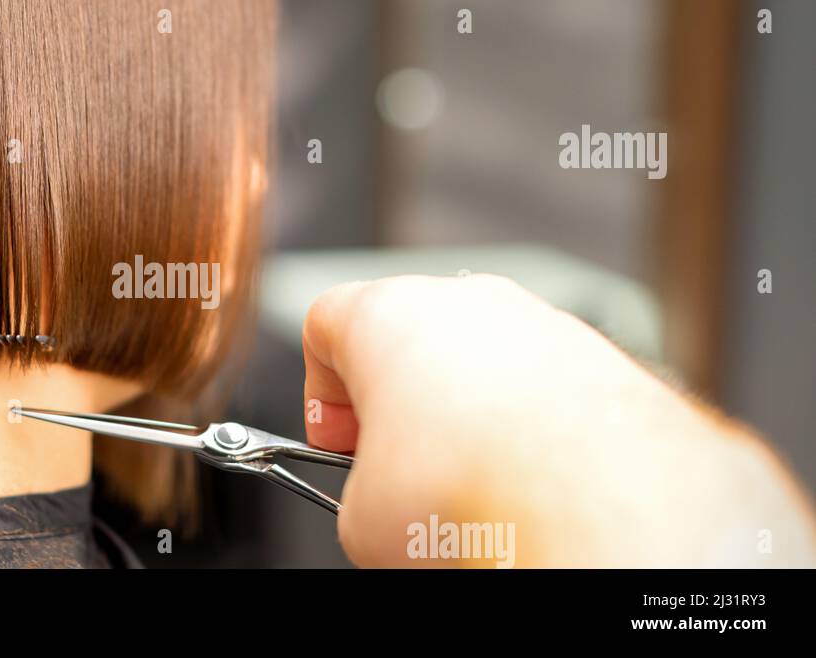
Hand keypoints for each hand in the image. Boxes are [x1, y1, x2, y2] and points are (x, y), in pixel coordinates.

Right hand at [302, 275, 815, 566]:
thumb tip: (384, 508)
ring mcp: (543, 324)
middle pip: (410, 341)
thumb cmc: (482, 495)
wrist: (601, 510)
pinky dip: (534, 432)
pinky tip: (531, 487)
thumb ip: (358, 486)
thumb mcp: (362, 517)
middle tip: (400, 471)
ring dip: (469, 420)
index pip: (324, 324)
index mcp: (388, 315)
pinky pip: (547, 389)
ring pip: (483, 364)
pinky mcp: (604, 360)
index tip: (338, 443)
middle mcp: (468, 302)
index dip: (323, 393)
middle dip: (402, 408)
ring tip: (473, 491)